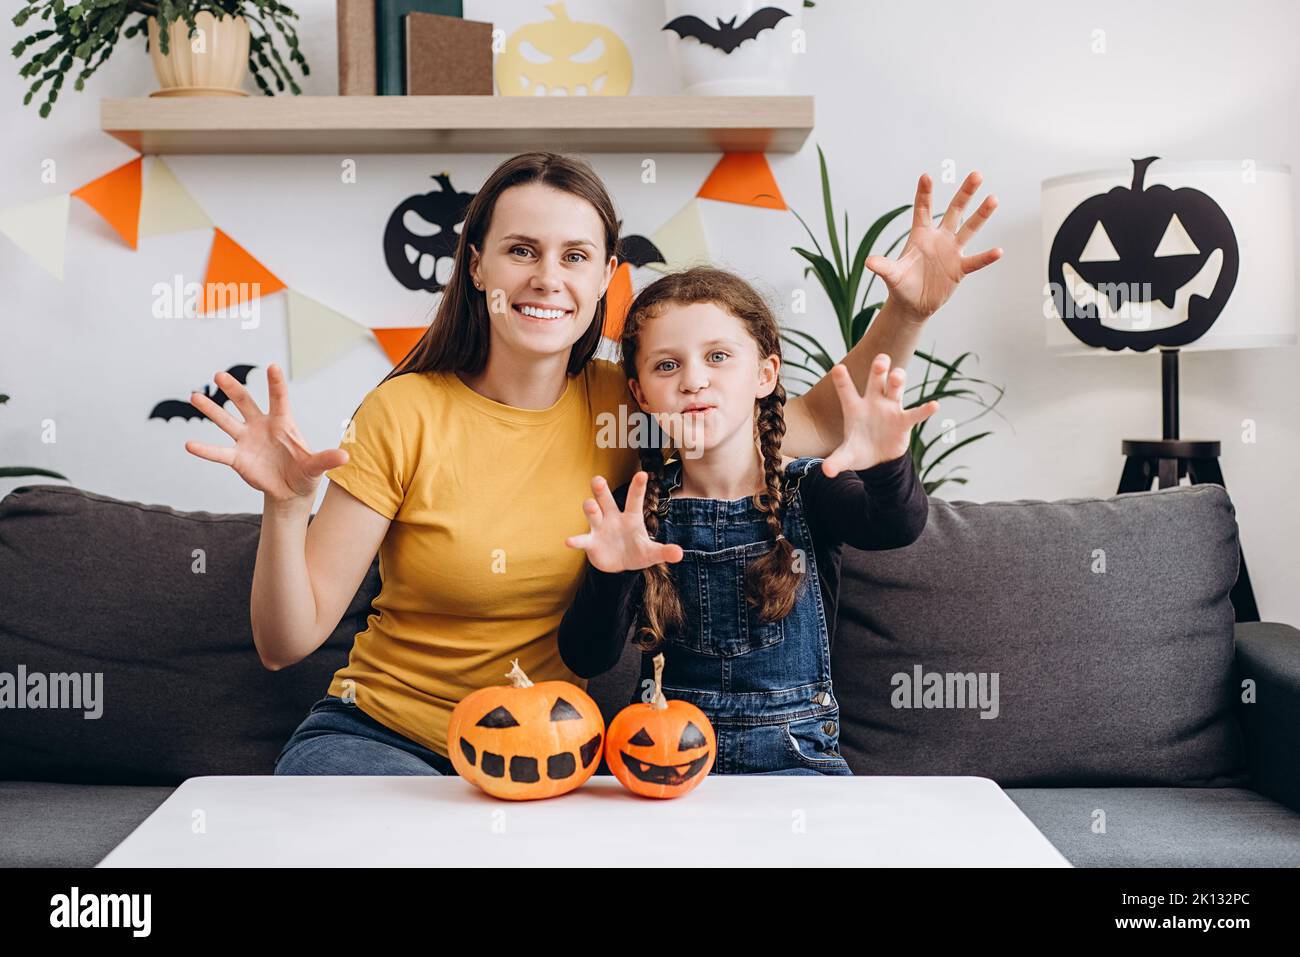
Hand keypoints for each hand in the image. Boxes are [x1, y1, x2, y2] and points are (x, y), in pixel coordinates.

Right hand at [183, 363, 347, 502]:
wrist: (291, 491)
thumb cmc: (305, 472)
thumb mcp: (316, 466)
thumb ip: (326, 459)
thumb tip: (345, 457)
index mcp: (282, 423)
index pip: (279, 399)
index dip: (275, 384)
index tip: (272, 367)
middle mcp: (261, 426)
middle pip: (245, 403)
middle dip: (233, 389)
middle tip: (219, 375)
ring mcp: (247, 440)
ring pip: (226, 421)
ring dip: (211, 410)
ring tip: (194, 396)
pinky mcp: (238, 458)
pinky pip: (219, 452)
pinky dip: (205, 449)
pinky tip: (189, 444)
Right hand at [565, 472, 684, 572]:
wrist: (619, 564)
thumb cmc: (637, 551)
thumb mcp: (652, 553)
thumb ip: (664, 552)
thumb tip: (680, 554)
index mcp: (631, 517)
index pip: (634, 499)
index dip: (638, 487)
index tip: (643, 474)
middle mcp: (613, 517)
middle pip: (606, 500)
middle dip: (601, 490)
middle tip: (598, 479)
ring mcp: (600, 528)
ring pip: (593, 514)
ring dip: (590, 509)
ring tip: (590, 505)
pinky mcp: (591, 543)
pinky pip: (582, 540)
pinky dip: (576, 541)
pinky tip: (569, 542)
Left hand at [820, 358, 937, 477]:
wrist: (878, 460)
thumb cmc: (859, 450)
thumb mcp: (846, 457)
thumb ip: (836, 461)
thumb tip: (827, 471)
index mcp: (854, 408)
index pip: (846, 390)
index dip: (842, 380)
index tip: (838, 368)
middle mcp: (873, 403)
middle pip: (876, 381)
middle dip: (879, 369)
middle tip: (881, 360)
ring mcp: (890, 410)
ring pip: (895, 389)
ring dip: (897, 381)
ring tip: (898, 375)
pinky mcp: (904, 422)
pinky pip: (915, 414)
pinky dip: (925, 410)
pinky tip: (934, 405)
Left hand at [865, 171, 1001, 321]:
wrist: (913, 304)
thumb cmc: (902, 285)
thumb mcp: (892, 276)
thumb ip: (884, 267)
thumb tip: (869, 262)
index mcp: (921, 235)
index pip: (923, 209)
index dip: (925, 193)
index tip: (926, 176)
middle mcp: (939, 238)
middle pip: (954, 211)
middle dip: (964, 194)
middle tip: (976, 175)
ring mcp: (952, 252)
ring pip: (969, 229)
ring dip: (981, 215)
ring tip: (993, 199)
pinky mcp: (960, 268)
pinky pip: (975, 260)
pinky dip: (986, 257)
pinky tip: (998, 251)